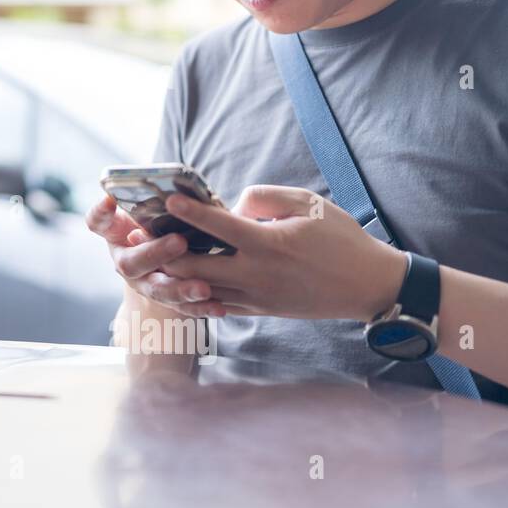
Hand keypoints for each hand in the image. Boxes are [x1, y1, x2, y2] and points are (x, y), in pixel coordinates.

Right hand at [86, 194, 229, 317]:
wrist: (170, 265)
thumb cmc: (165, 224)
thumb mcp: (157, 211)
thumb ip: (167, 202)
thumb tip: (196, 186)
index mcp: (117, 233)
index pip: (98, 222)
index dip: (101, 212)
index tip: (111, 200)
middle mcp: (124, 259)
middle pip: (129, 262)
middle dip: (154, 253)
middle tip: (179, 242)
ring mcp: (142, 283)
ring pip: (154, 289)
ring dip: (179, 288)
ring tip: (203, 288)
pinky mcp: (164, 302)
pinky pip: (179, 308)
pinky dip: (199, 308)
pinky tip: (219, 307)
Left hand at [158, 185, 406, 320]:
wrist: (367, 286)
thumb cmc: (341, 239)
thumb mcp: (309, 204)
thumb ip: (265, 197)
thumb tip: (233, 205)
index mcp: (268, 244)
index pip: (219, 226)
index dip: (190, 212)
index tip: (166, 200)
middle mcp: (256, 273)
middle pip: (195, 264)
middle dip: (165, 250)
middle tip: (140, 234)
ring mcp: (255, 296)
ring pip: (200, 288)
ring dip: (174, 273)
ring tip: (149, 256)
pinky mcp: (259, 310)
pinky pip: (216, 304)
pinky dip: (194, 292)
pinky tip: (176, 281)